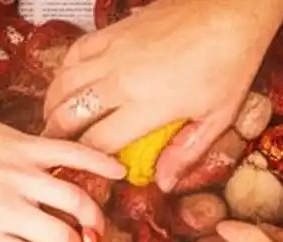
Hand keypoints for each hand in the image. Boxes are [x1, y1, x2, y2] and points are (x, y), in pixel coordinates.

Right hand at [43, 0, 282, 190]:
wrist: (230, 10)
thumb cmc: (230, 61)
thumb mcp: (217, 117)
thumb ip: (185, 153)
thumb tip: (163, 184)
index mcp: (147, 106)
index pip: (96, 143)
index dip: (83, 163)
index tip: (81, 172)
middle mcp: (120, 79)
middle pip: (69, 115)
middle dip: (56, 137)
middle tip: (54, 152)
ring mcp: (112, 52)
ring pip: (63, 84)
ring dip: (52, 107)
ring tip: (51, 123)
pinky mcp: (112, 32)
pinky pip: (74, 55)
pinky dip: (63, 74)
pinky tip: (66, 86)